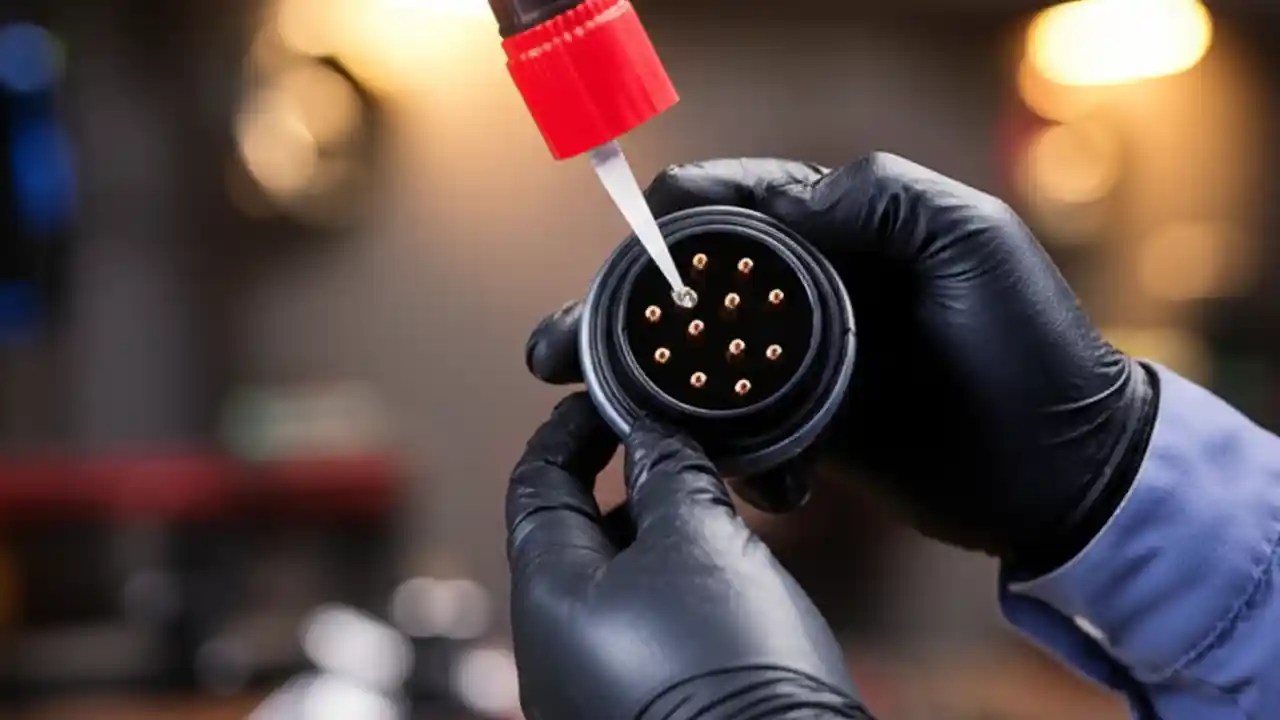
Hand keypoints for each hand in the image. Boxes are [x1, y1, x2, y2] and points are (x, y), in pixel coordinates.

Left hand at [507, 394, 868, 719]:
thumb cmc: (728, 670)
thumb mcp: (699, 543)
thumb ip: (667, 475)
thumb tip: (653, 439)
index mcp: (548, 596)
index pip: (537, 485)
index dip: (571, 430)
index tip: (609, 395)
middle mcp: (558, 647)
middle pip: (578, 532)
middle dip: (628, 479)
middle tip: (681, 442)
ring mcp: (599, 684)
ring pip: (621, 579)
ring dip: (661, 530)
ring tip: (716, 502)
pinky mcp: (643, 706)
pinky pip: (649, 623)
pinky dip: (679, 580)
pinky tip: (729, 570)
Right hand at [525, 153, 1157, 571]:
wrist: (1061, 469)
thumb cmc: (1030, 346)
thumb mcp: (971, 240)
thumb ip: (879, 197)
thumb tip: (787, 205)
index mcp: (840, 234)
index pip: (730, 207)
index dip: (668, 225)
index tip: (634, 262)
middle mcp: (809, 295)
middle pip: (687, 292)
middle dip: (617, 316)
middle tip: (561, 349)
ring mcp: (803, 366)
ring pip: (696, 366)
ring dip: (641, 390)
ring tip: (594, 412)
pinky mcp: (808, 432)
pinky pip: (739, 435)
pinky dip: (728, 456)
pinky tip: (761, 481)